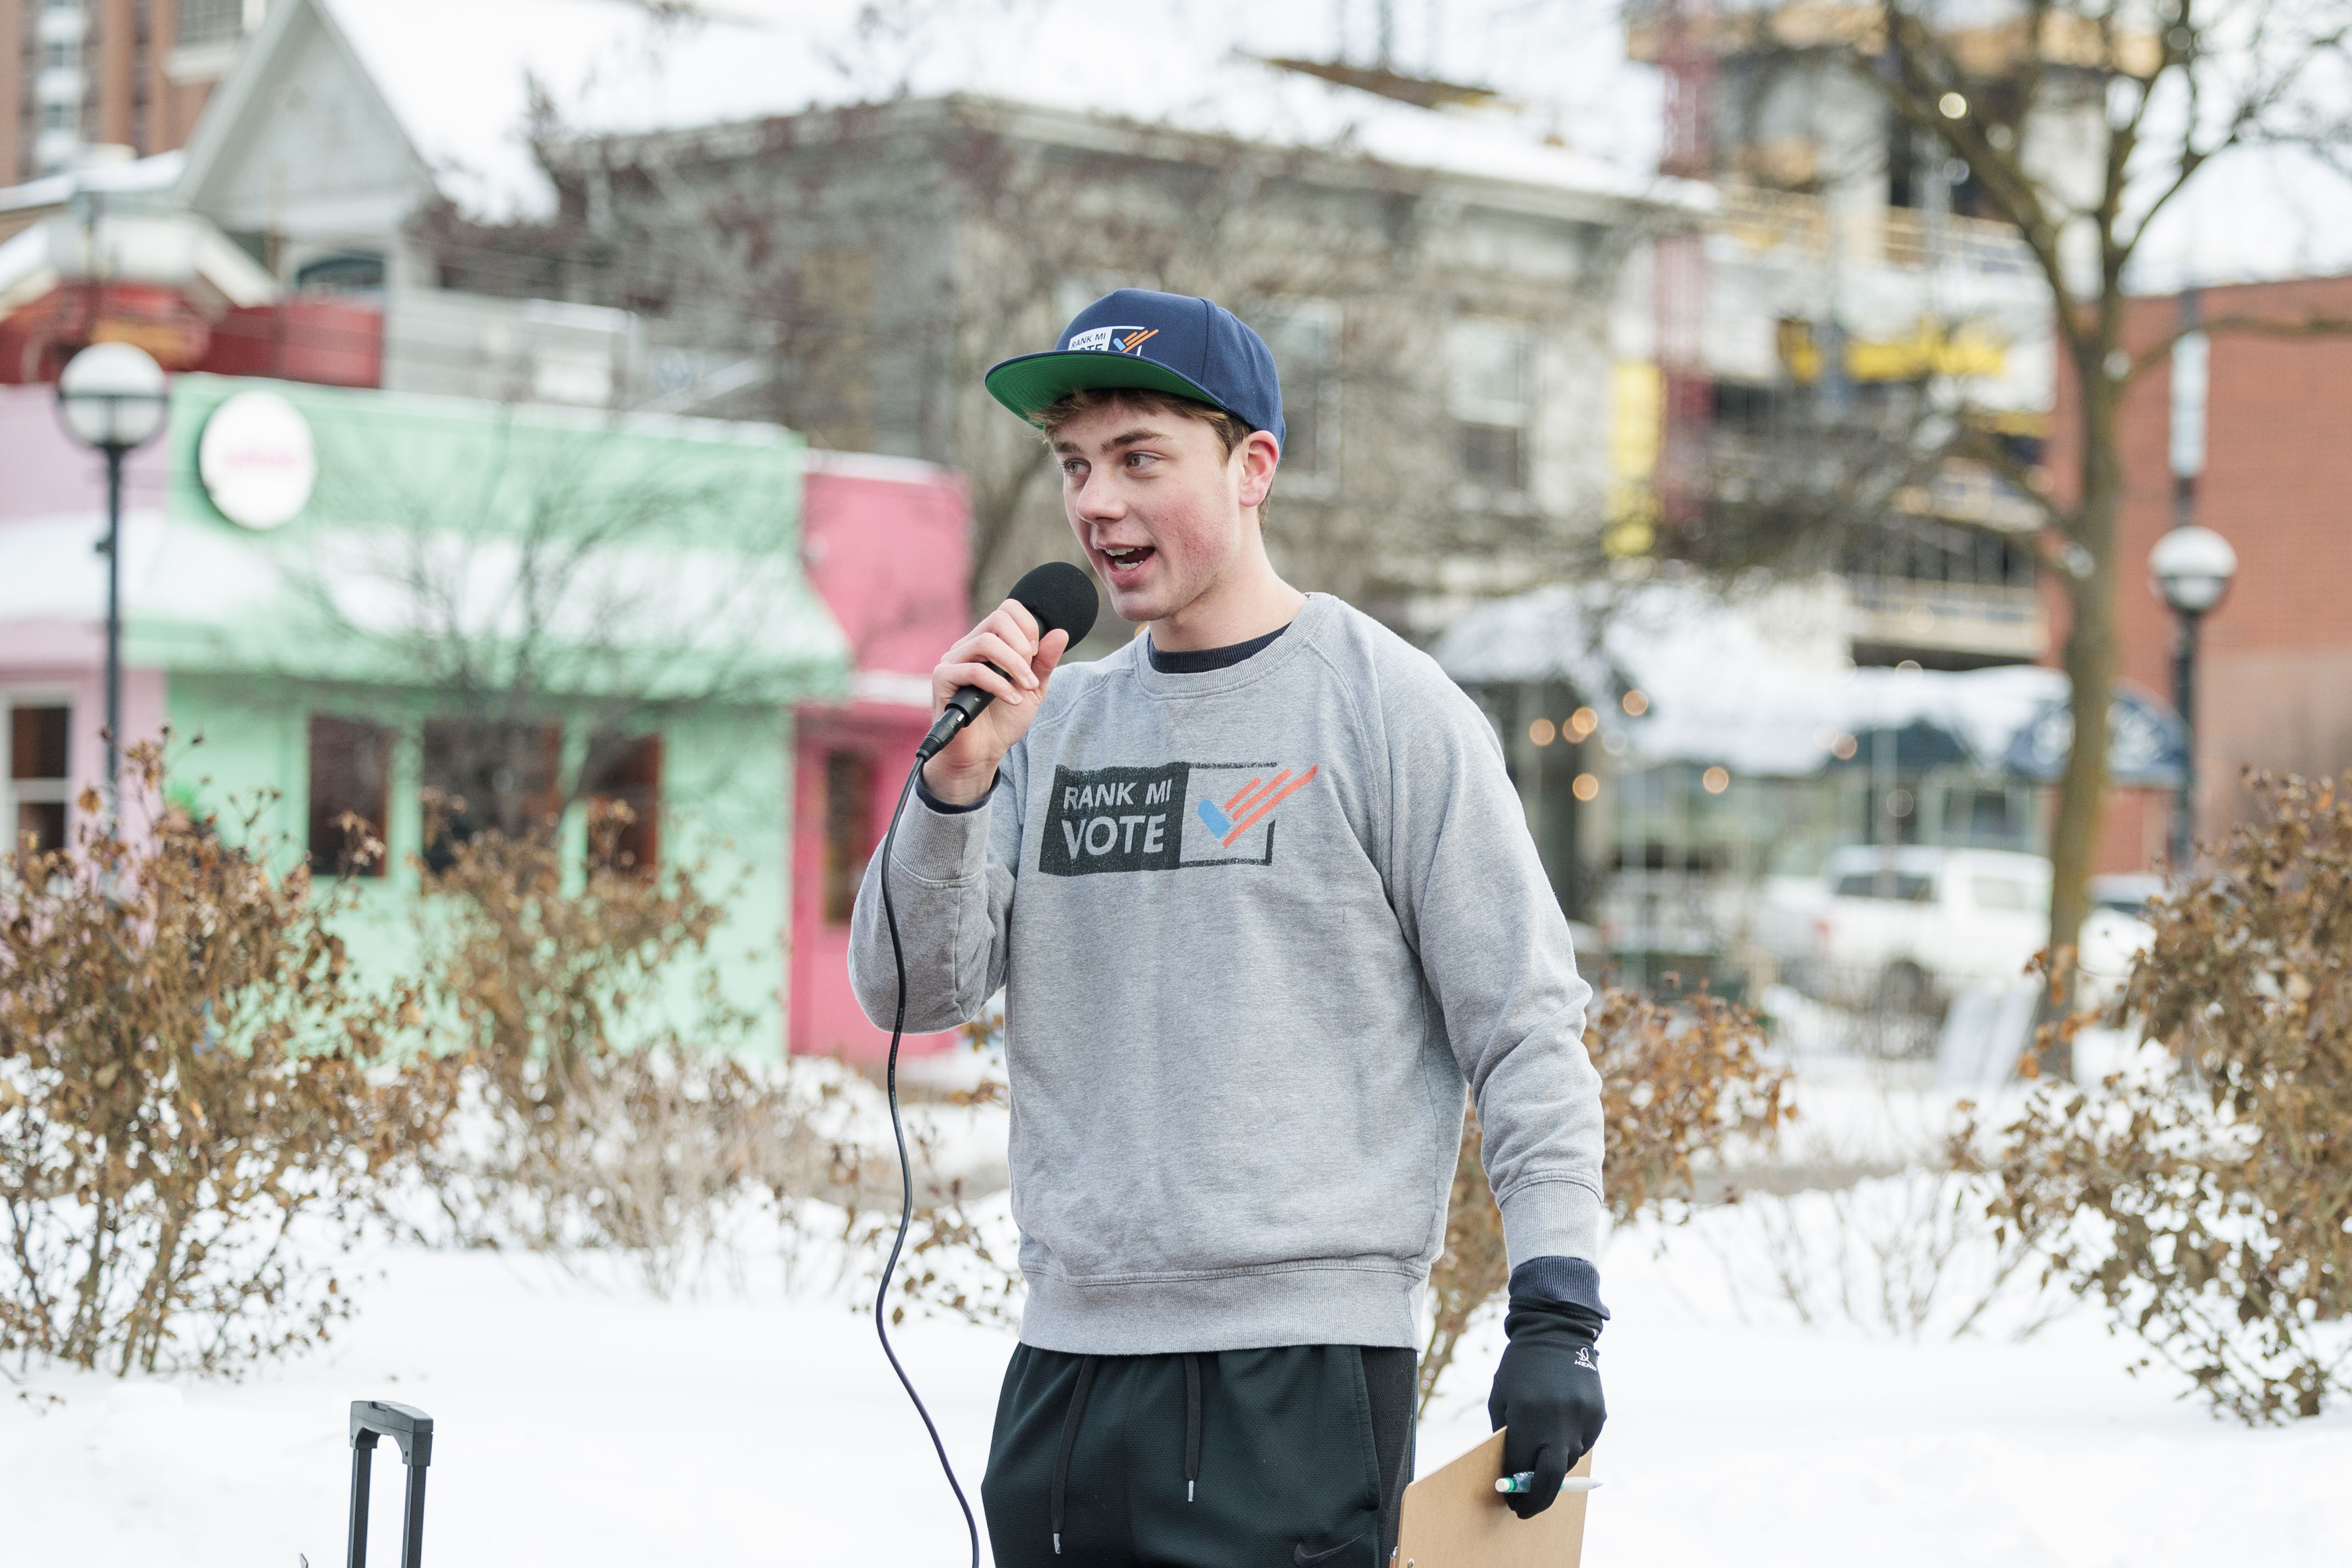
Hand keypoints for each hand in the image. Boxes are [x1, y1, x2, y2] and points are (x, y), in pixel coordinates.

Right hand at [922, 599, 1071, 802]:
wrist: (982, 753)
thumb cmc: (1004, 719)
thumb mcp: (1033, 688)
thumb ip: (1045, 661)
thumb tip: (1061, 632)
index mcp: (988, 642)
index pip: (1007, 610)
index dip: (1029, 626)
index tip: (1037, 655)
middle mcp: (968, 646)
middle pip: (997, 618)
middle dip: (1023, 645)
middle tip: (1031, 674)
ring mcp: (953, 661)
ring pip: (985, 641)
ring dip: (1014, 664)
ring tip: (1027, 686)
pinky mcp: (942, 680)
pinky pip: (972, 671)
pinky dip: (999, 684)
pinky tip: (1013, 699)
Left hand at [1487, 1300, 1605, 1519]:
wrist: (1557, 1333)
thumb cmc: (1521, 1367)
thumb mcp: (1502, 1399)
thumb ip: (1507, 1437)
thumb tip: (1512, 1474)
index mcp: (1528, 1419)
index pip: (1522, 1471)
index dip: (1516, 1492)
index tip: (1512, 1504)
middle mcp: (1558, 1424)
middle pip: (1551, 1479)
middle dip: (1538, 1500)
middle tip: (1526, 1509)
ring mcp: (1582, 1421)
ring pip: (1568, 1461)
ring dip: (1554, 1464)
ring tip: (1543, 1448)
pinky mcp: (1598, 1417)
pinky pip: (1583, 1444)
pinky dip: (1570, 1444)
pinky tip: (1561, 1424)